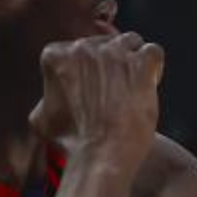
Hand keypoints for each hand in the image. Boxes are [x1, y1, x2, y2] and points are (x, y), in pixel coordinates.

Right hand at [28, 33, 163, 167]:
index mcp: (56, 55)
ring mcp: (113, 52)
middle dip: (114, 64)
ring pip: (131, 42)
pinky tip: (148, 86)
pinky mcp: (140, 62)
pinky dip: (154, 68)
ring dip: (133, 62)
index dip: (93, 69)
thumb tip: (53, 90)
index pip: (81, 48)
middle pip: (107, 43)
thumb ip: (48, 94)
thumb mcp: (42, 118)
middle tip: (115, 93)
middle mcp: (83, 47)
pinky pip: (152, 52)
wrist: (101, 154)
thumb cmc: (72, 142)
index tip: (96, 89)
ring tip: (133, 88)